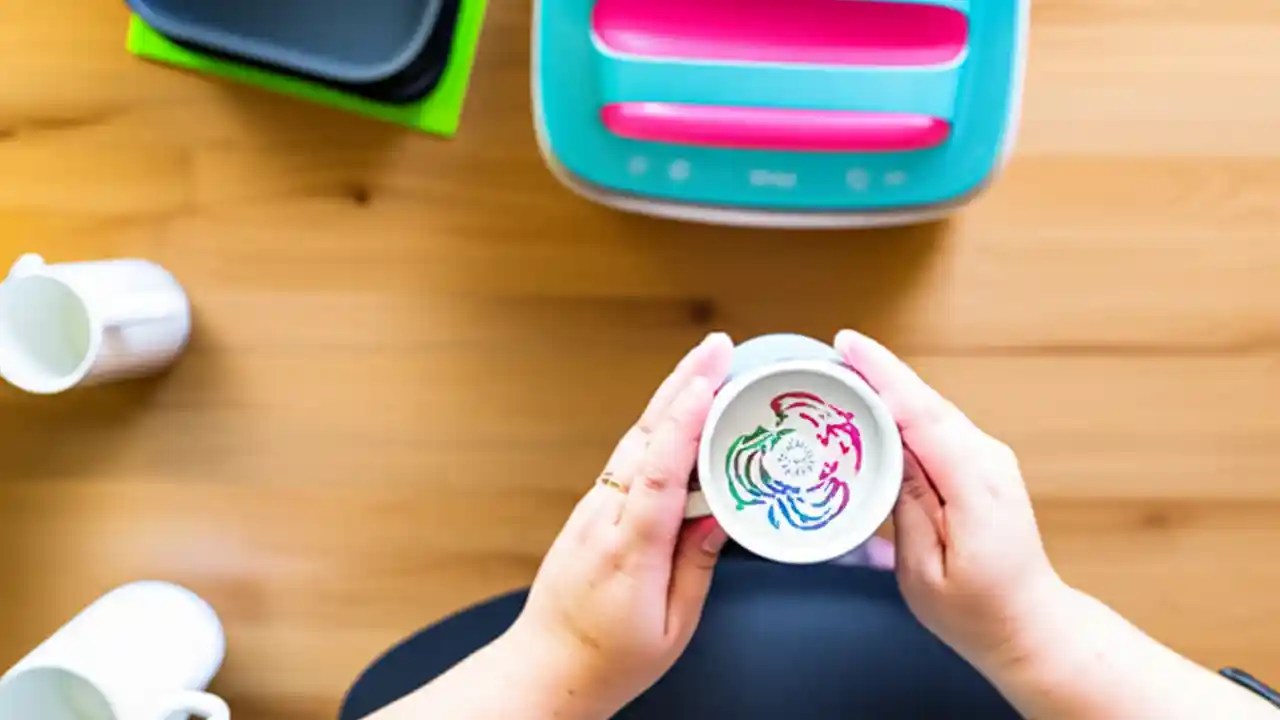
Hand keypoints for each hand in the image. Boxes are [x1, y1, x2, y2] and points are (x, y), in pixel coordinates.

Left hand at [505, 333, 733, 717]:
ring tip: (708, 364)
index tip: (709, 380)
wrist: (545, 670)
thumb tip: (721, 513)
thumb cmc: (611, 660)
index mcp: (629, 551)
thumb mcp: (672, 628)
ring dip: (671, 399)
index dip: (686, 422)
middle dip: (682, 385)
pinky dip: (658, 428)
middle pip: (645, 438)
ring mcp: (592, 510)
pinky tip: (681, 413)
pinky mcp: (590, 511)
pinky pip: (628, 460)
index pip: (659, 473)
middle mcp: (604, 519)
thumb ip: (697, 566)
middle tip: (719, 345)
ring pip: (635, 442)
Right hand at [835, 330, 1065, 667]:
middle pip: (927, 403)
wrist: (1029, 625)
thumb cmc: (975, 612)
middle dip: (879, 371)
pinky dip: (905, 409)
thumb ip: (906, 505)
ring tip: (842, 370)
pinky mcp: (982, 464)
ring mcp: (990, 459)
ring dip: (890, 387)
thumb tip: (885, 449)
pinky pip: (939, 426)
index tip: (847, 344)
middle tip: (829, 351)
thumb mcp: (924, 571)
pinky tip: (876, 404)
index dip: (883, 376)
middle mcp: (989, 461)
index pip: (923, 415)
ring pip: (932, 410)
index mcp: (975, 486)